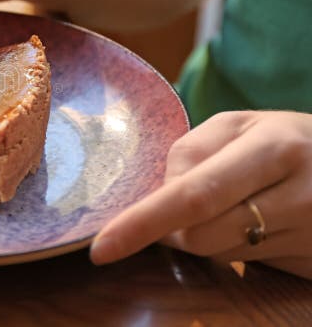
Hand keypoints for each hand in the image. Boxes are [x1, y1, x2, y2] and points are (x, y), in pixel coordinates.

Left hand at [90, 111, 311, 279]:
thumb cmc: (288, 141)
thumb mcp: (243, 126)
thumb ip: (193, 151)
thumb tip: (161, 195)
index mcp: (274, 148)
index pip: (194, 194)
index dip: (143, 223)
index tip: (102, 248)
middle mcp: (300, 194)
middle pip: (202, 236)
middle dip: (175, 228)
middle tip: (182, 207)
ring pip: (223, 255)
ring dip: (206, 237)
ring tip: (235, 204)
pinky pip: (250, 267)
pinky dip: (235, 249)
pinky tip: (258, 223)